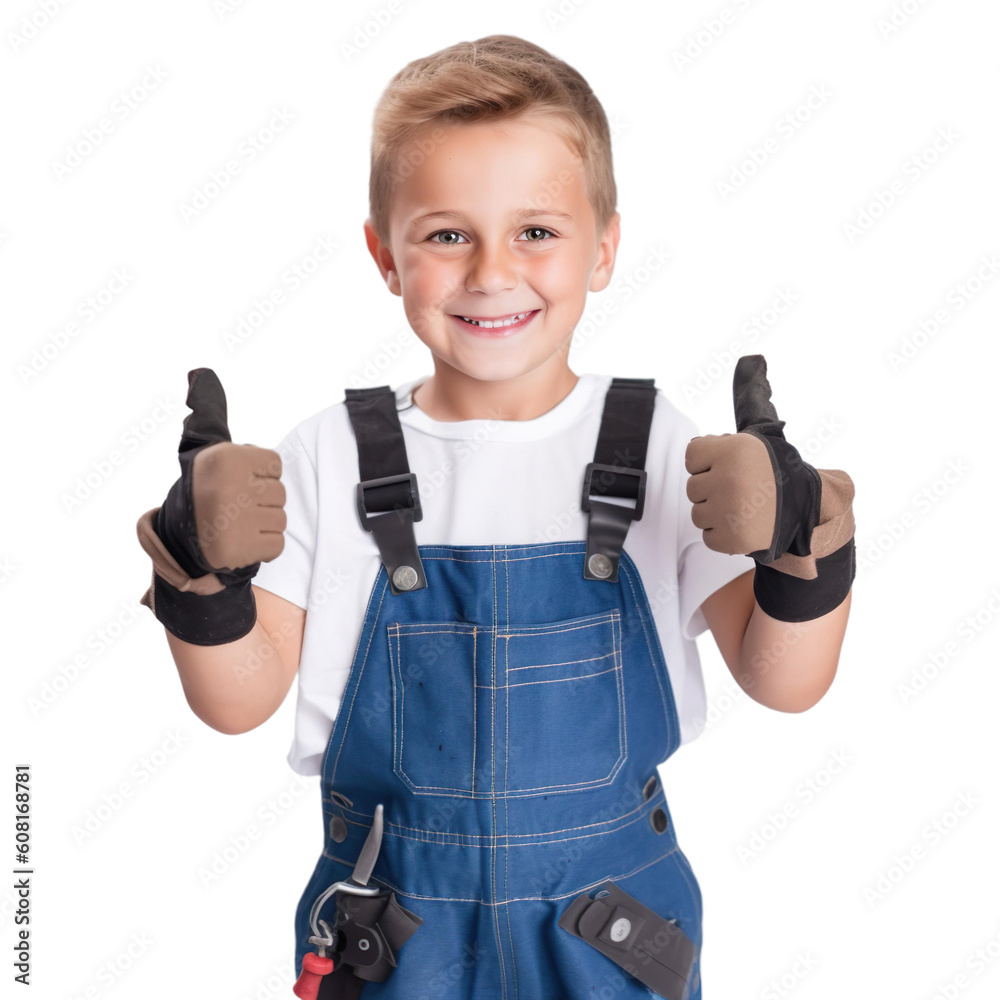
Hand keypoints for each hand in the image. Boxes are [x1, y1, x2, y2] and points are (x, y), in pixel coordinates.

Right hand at [136, 368, 286, 644]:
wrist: (180, 542)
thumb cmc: (203, 489)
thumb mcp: (206, 447)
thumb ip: (209, 412)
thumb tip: (199, 372)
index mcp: (226, 459)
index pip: (275, 465)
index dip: (261, 475)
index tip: (237, 482)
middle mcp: (229, 488)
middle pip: (280, 493)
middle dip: (263, 502)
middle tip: (235, 507)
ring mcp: (234, 521)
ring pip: (281, 519)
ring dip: (263, 525)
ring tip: (237, 525)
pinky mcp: (239, 550)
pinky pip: (276, 545)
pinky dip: (264, 547)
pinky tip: (242, 542)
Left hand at [685, 355, 851, 572]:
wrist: (810, 511)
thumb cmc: (778, 469)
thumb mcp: (760, 431)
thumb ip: (748, 397)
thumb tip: (751, 358)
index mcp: (731, 450)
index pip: (692, 457)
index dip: (710, 462)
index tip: (733, 465)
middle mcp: (728, 480)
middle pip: (694, 487)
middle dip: (715, 488)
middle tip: (744, 488)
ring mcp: (729, 512)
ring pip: (698, 513)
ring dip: (718, 512)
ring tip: (745, 506)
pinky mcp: (732, 540)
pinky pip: (708, 536)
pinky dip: (724, 535)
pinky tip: (745, 524)